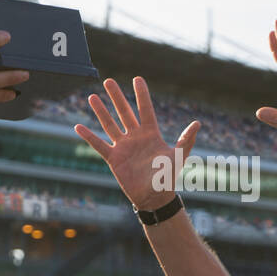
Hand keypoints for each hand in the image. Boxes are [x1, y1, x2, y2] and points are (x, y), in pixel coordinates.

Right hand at [75, 77, 199, 210]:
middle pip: (124, 112)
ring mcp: (123, 147)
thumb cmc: (168, 177)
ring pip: (110, 125)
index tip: (137, 79)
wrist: (154, 197)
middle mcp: (135, 137)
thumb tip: (198, 123)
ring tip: (92, 97)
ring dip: (101, 111)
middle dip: (116, 97)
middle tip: (108, 80)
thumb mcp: (178, 156)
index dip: (141, 94)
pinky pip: (99, 145)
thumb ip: (186, 139)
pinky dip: (89, 137)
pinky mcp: (114, 158)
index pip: (145, 109)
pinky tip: (78, 126)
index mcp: (151, 133)